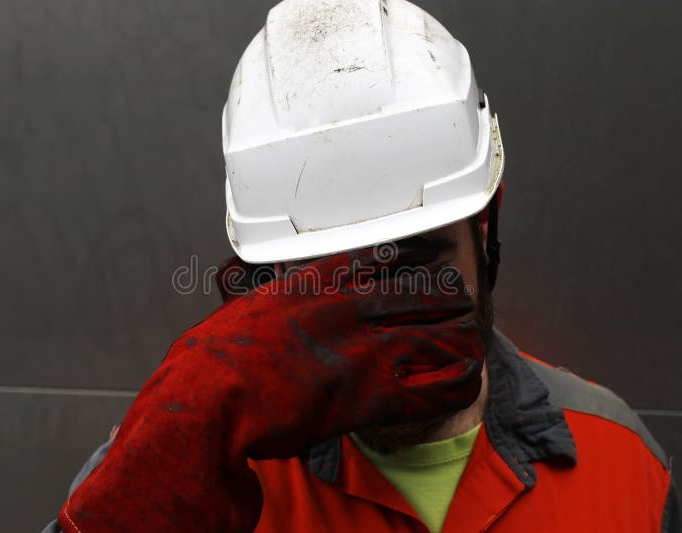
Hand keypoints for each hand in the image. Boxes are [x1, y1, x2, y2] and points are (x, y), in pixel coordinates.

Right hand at [61, 243, 484, 531]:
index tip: (413, 259)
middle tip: (457, 296)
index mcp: (314, 284)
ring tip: (470, 336)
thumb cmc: (212, 358)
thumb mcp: (235, 310)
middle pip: (417, 291)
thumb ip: (254, 297)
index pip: (372, 259)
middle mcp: (349, 308)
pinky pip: (432, 389)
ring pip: (435, 332)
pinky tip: (466, 381)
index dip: (400, 259)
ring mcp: (366, 348)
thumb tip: (242, 292)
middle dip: (443, 294)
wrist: (212, 396)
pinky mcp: (374, 394)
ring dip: (458, 335)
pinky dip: (454, 386)